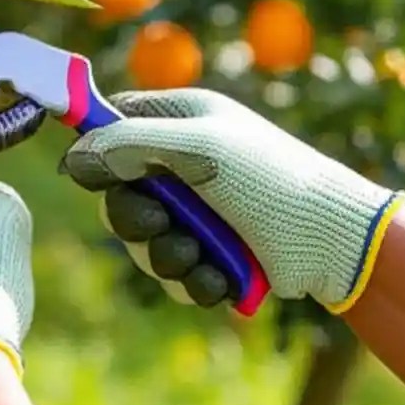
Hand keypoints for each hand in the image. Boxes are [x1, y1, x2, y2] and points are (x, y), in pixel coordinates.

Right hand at [60, 88, 404, 312]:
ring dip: (167, 256)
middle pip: (118, 194)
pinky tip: (221, 278)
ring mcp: (196, 213)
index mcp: (179, 123)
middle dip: (135, 218)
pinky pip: (174, 275)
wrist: (334, 240)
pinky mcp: (209, 255)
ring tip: (201, 257)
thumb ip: (128, 143)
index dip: (94, 148)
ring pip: (143, 242)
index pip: (113, 124)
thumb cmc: (270, 178)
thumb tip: (71, 157)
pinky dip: (194, 281)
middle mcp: (182, 165)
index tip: (87, 173)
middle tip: (160, 222)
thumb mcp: (197, 147)